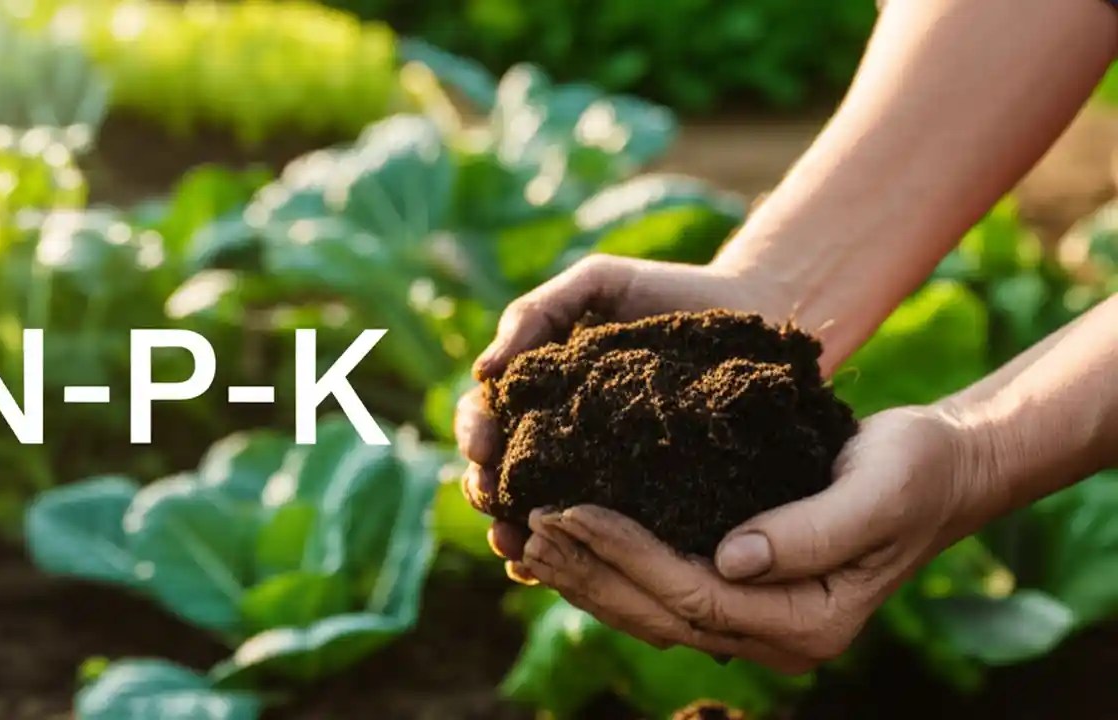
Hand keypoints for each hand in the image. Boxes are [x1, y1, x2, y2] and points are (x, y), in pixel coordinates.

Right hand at [454, 254, 795, 580]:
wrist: (753, 313)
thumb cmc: (669, 293)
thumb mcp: (598, 284)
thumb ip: (537, 312)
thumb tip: (482, 370)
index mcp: (540, 390)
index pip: (488, 417)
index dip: (476, 435)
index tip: (482, 450)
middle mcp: (562, 438)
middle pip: (504, 474)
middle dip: (488, 493)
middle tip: (494, 506)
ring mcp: (601, 474)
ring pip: (544, 513)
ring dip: (518, 535)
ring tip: (516, 549)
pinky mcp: (647, 501)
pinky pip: (604, 536)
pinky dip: (569, 557)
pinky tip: (556, 573)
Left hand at [512, 406, 991, 672]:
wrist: (939, 474)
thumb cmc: (915, 470)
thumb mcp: (879, 489)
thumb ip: (813, 529)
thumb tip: (731, 558)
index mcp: (810, 623)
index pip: (695, 596)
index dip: (626, 555)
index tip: (570, 509)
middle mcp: (777, 637)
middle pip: (660, 615)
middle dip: (588, 573)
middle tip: (527, 528)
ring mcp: (756, 622)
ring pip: (651, 613)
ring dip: (586, 579)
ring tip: (526, 541)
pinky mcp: (740, 593)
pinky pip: (662, 595)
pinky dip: (610, 573)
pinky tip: (564, 550)